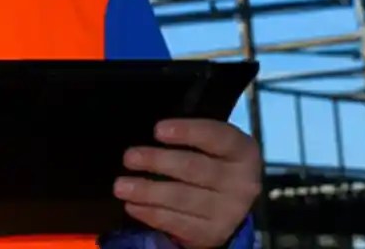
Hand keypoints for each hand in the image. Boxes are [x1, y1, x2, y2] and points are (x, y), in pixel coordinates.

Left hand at [114, 119, 261, 248]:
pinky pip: (177, 223)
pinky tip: (132, 206)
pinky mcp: (213, 234)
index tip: (157, 129)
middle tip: (129, 157)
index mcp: (243, 152)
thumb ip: (187, 137)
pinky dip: (151, 214)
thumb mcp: (210, 146)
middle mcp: (242, 183)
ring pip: (182, 198)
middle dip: (158, 161)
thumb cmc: (211, 164)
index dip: (188, 131)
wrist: (230, 206)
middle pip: (194, 168)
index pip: (218, 137)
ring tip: (120, 186)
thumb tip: (148, 134)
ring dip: (148, 191)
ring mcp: (229, 212)